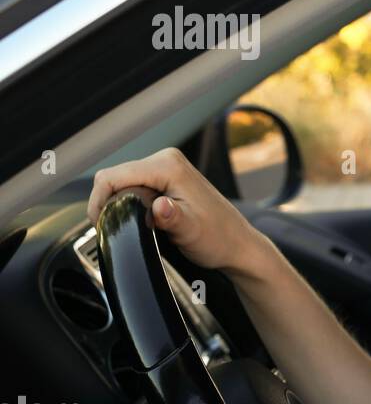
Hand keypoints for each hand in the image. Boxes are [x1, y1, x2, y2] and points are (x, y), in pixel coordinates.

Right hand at [86, 147, 270, 279]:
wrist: (237, 244)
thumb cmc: (218, 239)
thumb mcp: (191, 232)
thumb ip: (171, 218)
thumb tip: (159, 206)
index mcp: (169, 166)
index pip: (113, 176)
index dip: (99, 201)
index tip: (100, 224)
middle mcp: (167, 159)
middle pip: (115, 177)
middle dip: (110, 203)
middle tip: (121, 230)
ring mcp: (167, 167)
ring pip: (122, 182)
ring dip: (121, 204)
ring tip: (137, 226)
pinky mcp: (166, 177)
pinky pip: (134, 186)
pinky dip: (130, 203)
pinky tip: (143, 220)